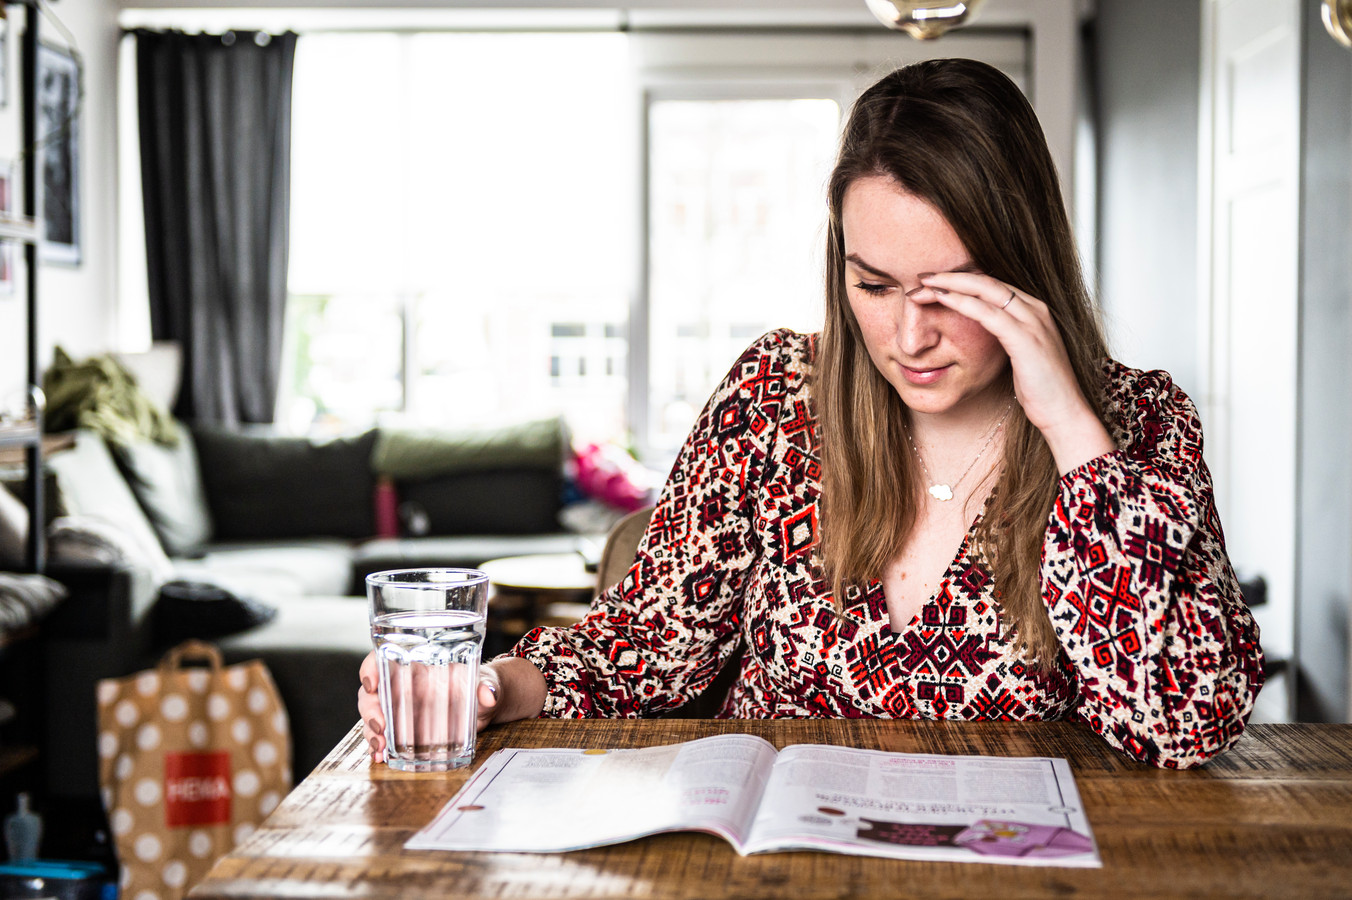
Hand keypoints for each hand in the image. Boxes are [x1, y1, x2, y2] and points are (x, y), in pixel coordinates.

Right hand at [357, 652, 505, 764]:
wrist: (488, 705)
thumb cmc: (484, 685)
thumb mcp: (488, 683)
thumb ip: (488, 687)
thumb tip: (489, 695)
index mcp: (418, 667)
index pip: (383, 660)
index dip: (370, 669)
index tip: (371, 684)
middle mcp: (405, 685)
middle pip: (372, 693)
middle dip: (370, 710)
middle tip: (381, 726)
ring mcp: (403, 707)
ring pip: (374, 715)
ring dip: (371, 731)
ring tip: (380, 748)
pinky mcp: (407, 727)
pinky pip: (385, 734)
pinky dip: (379, 745)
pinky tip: (381, 756)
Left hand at [919, 271, 1115, 473]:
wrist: (1064, 413)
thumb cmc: (1040, 390)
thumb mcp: (1020, 356)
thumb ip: (1005, 338)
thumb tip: (981, 335)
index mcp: (1033, 311)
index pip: (993, 286)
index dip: (962, 281)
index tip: (934, 283)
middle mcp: (1036, 309)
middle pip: (987, 281)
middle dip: (952, 276)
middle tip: (922, 276)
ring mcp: (1033, 322)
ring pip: (986, 290)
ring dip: (951, 285)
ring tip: (924, 284)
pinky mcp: (1026, 338)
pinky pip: (988, 313)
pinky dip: (962, 303)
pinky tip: (941, 299)